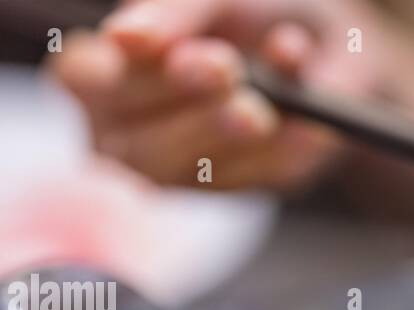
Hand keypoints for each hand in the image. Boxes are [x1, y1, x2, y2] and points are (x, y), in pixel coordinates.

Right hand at [48, 0, 410, 189]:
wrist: (334, 41)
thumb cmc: (257, 9)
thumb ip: (175, 14)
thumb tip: (125, 37)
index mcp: (102, 70)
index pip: (79, 80)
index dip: (105, 73)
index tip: (148, 50)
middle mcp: (126, 130)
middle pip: (132, 139)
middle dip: (178, 103)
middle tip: (225, 68)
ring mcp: (180, 169)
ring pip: (184, 173)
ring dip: (223, 138)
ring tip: (259, 110)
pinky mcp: (239, 187)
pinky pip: (247, 183)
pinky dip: (277, 154)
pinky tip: (304, 127)